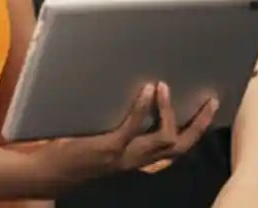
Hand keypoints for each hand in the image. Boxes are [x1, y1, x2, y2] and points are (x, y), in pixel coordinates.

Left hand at [32, 82, 218, 185]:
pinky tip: (146, 90)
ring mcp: (123, 156)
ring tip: (166, 86)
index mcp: (138, 159)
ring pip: (164, 139)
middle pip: (181, 146)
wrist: (46, 171)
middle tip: (211, 100)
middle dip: (200, 124)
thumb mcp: (102, 140)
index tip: (209, 107)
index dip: (196, 130)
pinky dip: (142, 108)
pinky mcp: (107, 148)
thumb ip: (119, 125)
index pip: (177, 149)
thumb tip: (131, 88)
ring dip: (168, 110)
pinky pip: (133, 128)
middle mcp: (136, 161)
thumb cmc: (70, 151)